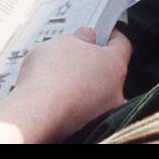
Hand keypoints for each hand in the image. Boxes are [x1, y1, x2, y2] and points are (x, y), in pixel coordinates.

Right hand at [15, 27, 131, 138]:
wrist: (36, 114)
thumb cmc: (51, 74)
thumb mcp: (63, 42)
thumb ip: (79, 37)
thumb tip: (87, 36)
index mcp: (115, 66)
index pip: (122, 45)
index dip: (112, 35)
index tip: (103, 30)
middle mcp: (116, 92)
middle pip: (108, 70)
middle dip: (93, 61)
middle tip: (75, 52)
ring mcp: (101, 113)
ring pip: (96, 92)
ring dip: (83, 83)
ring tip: (59, 76)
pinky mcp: (85, 128)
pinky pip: (82, 109)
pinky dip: (72, 101)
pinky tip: (55, 95)